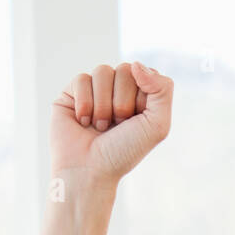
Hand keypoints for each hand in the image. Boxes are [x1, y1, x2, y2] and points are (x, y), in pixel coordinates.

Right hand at [50, 61, 173, 182]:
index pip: (146, 73)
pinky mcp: (72, 92)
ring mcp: (95, 90)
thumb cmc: (124, 152)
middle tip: (117, 125)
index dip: (141, 98)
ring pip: (103, 71)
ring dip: (103, 105)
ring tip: (100, 126)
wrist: (90, 171)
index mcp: (140, 96)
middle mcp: (117, 90)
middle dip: (123, 102)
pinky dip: (85, 103)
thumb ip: (162, 90)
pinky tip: (83, 122)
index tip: (136, 121)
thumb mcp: (157, 125)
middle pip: (125, 69)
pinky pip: (82, 79)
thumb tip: (136, 63)